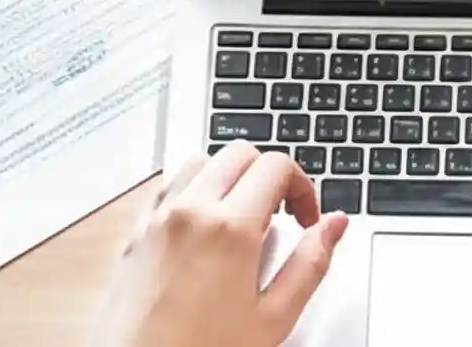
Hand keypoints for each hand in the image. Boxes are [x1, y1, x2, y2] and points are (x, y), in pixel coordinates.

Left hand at [93, 142, 348, 346]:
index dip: (303, 187)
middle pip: (240, 153)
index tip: (307, 219)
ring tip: (243, 218)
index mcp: (231, 227)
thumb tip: (335, 225)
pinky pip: (168, 187)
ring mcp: (158, 219)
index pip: (277, 166)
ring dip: (229, 176)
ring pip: (201, 161)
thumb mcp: (273, 318)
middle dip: (269, 176)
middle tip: (281, 216)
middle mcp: (191, 211)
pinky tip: (204, 228)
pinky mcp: (135, 233)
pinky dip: (193, 191)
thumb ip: (311, 263)